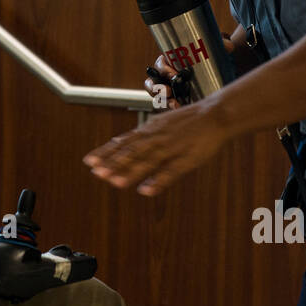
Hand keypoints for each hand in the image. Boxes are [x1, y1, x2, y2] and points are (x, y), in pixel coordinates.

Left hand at [84, 94, 231, 196]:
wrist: (215, 114)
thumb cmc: (187, 120)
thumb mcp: (160, 122)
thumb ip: (140, 134)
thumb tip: (119, 141)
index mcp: (150, 130)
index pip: (123, 142)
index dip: (106, 152)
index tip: (89, 161)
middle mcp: (157, 138)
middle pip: (132, 151)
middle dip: (113, 162)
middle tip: (96, 172)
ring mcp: (172, 148)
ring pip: (148, 161)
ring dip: (131, 171)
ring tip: (115, 182)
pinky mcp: (187, 159)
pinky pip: (170, 171)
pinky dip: (158, 180)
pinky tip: (146, 190)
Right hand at [143, 33, 235, 109]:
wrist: (214, 73)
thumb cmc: (208, 59)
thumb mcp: (214, 51)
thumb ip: (221, 45)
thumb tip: (228, 46)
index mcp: (171, 60)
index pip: (160, 63)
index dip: (163, 69)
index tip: (173, 74)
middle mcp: (166, 75)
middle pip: (153, 80)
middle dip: (158, 87)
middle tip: (169, 92)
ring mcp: (168, 88)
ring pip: (156, 94)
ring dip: (161, 99)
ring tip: (173, 103)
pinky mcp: (172, 99)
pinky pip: (165, 104)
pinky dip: (170, 106)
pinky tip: (179, 108)